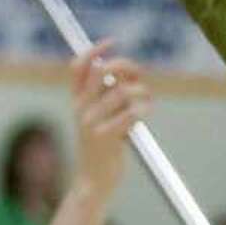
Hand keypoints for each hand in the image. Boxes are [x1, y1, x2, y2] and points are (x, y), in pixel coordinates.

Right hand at [71, 41, 149, 195]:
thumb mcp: (98, 121)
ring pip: (122, 91)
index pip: (77, 67)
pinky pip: (130, 112)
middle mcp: (80, 108)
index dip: (94, 50)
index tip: (112, 42)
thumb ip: (106, 100)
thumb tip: (129, 76)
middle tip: (139, 76)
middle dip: (127, 67)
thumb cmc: (101, 151)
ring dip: (142, 92)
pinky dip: (144, 109)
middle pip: (102, 71)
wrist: (93, 181)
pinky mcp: (105, 136)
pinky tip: (147, 112)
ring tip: (148, 100)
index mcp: (77, 101)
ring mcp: (91, 122)